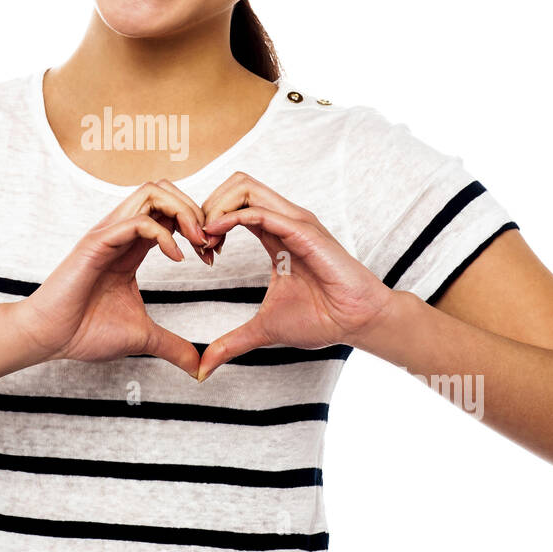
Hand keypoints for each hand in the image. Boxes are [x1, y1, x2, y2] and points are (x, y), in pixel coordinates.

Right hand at [13, 180, 214, 377]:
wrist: (49, 338)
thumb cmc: (85, 332)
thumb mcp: (142, 337)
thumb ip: (172, 346)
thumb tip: (198, 369)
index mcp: (131, 246)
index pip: (170, 212)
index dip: (198, 227)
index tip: (213, 256)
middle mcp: (120, 232)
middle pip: (164, 190)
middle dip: (195, 210)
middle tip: (210, 245)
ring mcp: (108, 234)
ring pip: (152, 193)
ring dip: (183, 212)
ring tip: (198, 244)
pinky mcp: (97, 243)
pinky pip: (138, 221)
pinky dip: (165, 234)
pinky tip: (177, 259)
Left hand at [195, 172, 395, 381]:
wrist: (357, 322)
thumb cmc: (322, 319)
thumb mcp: (264, 329)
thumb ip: (232, 342)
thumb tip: (204, 367)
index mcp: (274, 233)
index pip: (233, 204)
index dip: (207, 221)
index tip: (198, 253)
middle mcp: (284, 220)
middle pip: (235, 183)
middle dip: (206, 205)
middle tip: (195, 242)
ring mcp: (294, 222)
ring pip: (244, 186)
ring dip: (214, 209)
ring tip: (203, 241)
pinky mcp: (304, 231)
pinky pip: (261, 211)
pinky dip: (231, 219)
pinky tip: (215, 239)